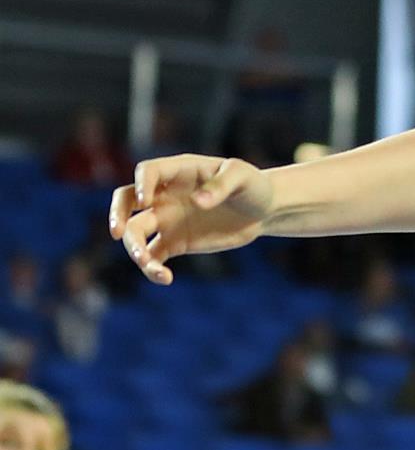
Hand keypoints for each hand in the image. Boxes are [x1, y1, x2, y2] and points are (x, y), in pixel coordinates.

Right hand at [109, 154, 273, 284]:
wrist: (262, 210)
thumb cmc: (252, 185)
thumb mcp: (242, 177)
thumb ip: (221, 186)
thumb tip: (198, 201)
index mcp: (178, 171)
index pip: (148, 172)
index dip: (142, 184)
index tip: (146, 200)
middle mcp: (165, 195)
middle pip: (126, 200)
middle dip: (117, 214)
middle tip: (118, 232)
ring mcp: (167, 219)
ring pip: (136, 233)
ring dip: (134, 249)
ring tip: (147, 263)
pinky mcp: (174, 242)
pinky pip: (154, 257)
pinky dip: (152, 269)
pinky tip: (165, 278)